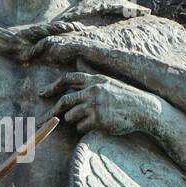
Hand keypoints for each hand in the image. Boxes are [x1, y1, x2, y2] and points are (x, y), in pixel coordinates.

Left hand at [40, 72, 161, 136]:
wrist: (143, 109)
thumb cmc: (124, 96)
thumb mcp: (107, 80)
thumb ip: (91, 71)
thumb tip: (78, 58)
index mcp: (94, 79)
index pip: (67, 79)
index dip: (53, 86)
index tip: (42, 93)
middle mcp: (93, 90)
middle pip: (64, 100)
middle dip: (53, 111)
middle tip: (43, 119)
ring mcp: (95, 104)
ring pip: (70, 116)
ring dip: (76, 120)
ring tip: (90, 119)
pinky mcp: (98, 119)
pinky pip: (80, 127)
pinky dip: (84, 128)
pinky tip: (97, 125)